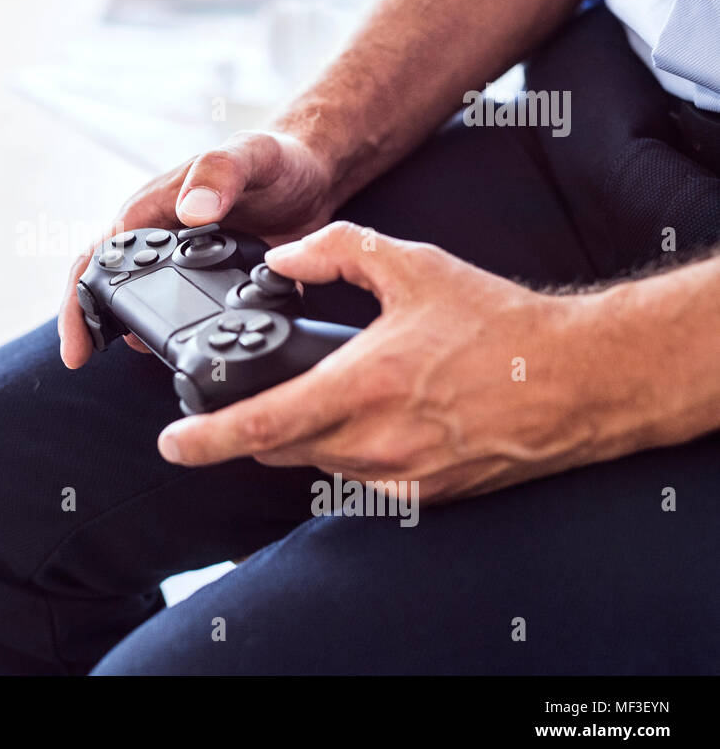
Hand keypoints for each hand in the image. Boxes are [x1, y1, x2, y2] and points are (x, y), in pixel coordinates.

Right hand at [58, 130, 336, 367]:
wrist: (311, 173)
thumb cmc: (274, 157)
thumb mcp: (249, 155)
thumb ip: (218, 174)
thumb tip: (189, 211)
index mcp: (151, 210)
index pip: (98, 257)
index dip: (79, 300)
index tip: (76, 343)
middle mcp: (158, 239)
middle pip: (106, 287)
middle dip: (89, 324)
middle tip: (83, 359)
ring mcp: (183, 264)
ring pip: (143, 306)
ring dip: (138, 333)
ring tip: (154, 359)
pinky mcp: (212, 282)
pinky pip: (187, 316)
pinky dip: (183, 335)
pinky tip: (192, 355)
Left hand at [156, 222, 654, 503]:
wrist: (578, 378)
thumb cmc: (499, 322)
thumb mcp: (414, 266)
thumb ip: (338, 252)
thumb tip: (283, 257)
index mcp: (364, 386)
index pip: (263, 426)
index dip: (206, 440)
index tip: (169, 445)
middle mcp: (377, 441)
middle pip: (279, 450)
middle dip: (252, 429)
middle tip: (251, 399)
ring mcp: (401, 477)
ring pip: (316, 466)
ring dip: (302, 438)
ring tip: (320, 399)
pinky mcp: (425, 496)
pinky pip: (359, 482)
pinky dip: (346, 454)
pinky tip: (371, 421)